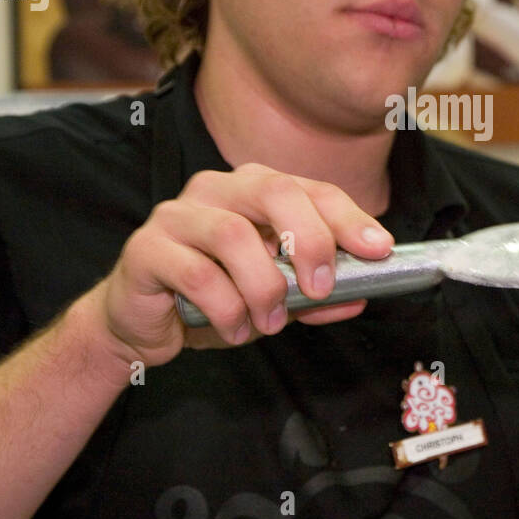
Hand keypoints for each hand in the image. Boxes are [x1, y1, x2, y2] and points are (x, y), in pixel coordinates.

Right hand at [94, 162, 393, 366]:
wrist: (140, 324)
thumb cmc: (210, 299)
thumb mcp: (274, 299)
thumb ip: (315, 295)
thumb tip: (362, 295)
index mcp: (252, 189)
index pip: (309, 188)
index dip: (347, 216)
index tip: (378, 249)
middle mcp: (215, 189)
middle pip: (273, 191)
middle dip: (310, 239)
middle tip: (321, 286)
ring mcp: (177, 214)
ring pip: (233, 235)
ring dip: (263, 287)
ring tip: (269, 323)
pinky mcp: (146, 248)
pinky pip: (198, 273)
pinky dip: (227, 309)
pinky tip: (234, 329)